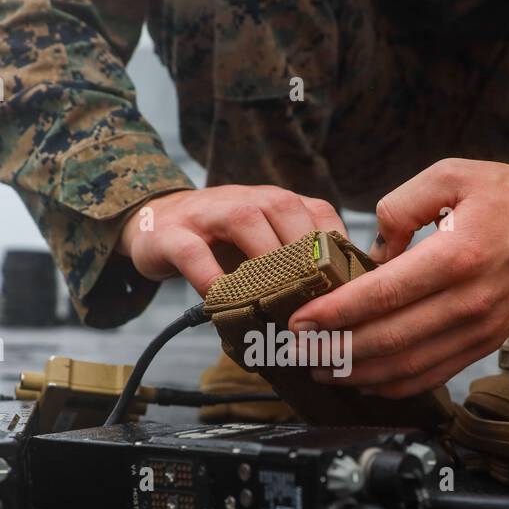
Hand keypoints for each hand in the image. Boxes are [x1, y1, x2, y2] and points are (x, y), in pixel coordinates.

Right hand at [118, 185, 347, 294]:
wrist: (153, 224)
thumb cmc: (218, 244)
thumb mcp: (261, 248)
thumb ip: (295, 267)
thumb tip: (341, 308)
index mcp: (275, 203)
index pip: (319, 212)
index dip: (340, 246)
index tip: (355, 286)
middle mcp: (246, 199)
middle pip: (286, 210)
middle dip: (307, 252)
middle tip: (321, 298)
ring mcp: (207, 213)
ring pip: (245, 220)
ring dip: (265, 258)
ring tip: (279, 299)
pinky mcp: (172, 235)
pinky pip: (193, 252)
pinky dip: (209, 276)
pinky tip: (222, 302)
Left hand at [288, 156, 508, 397]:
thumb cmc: (503, 195)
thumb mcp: (449, 174)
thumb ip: (399, 205)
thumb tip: (370, 251)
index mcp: (458, 255)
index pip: (384, 294)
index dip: (337, 311)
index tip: (302, 319)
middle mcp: (470, 299)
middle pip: (391, 338)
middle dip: (337, 348)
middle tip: (299, 348)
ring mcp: (479, 328)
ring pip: (409, 365)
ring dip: (359, 373)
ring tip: (321, 366)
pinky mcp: (484, 343)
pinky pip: (433, 375)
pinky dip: (394, 384)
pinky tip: (363, 378)